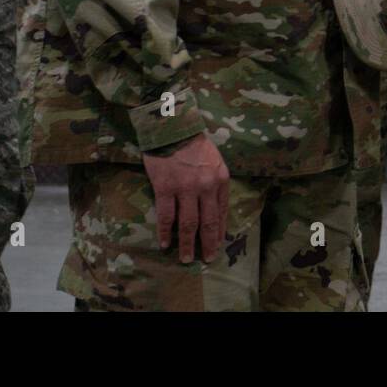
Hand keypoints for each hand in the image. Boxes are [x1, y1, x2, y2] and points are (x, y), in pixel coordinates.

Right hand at [142, 133, 229, 263]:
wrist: (172, 126)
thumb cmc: (194, 143)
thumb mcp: (214, 161)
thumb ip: (215, 183)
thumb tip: (214, 207)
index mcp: (221, 179)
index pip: (222, 212)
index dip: (220, 231)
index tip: (218, 245)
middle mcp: (206, 186)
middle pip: (208, 222)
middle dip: (208, 243)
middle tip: (207, 259)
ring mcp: (185, 189)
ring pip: (188, 224)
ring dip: (187, 244)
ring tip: (186, 258)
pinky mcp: (165, 188)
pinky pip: (166, 217)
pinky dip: (165, 233)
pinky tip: (165, 244)